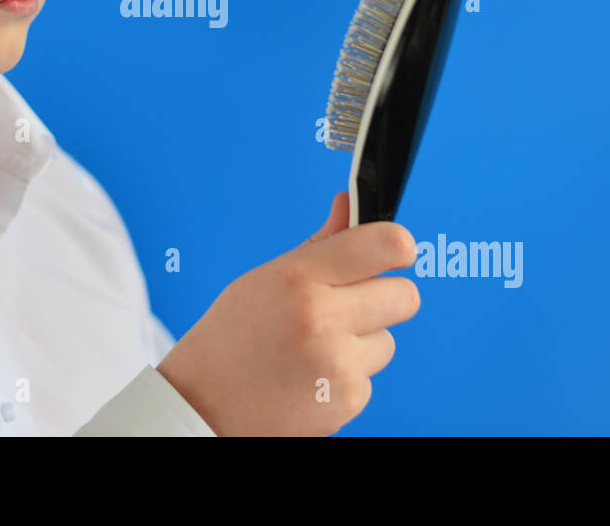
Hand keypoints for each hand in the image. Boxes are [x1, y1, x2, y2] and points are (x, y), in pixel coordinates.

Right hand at [156, 191, 419, 435]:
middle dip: (386, 298)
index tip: (395, 253)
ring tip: (315, 348)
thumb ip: (320, 245)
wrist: (203, 405)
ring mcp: (338, 364)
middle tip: (351, 305)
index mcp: (300, 278)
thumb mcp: (267, 278)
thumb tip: (349, 205)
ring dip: (362, 343)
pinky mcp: (347, 402)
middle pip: (405, 296)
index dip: (399, 247)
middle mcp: (323, 318)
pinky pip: (370, 378)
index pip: (386, 245)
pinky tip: (310, 377)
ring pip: (388, 341)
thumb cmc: (232, 336)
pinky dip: (347, 378)